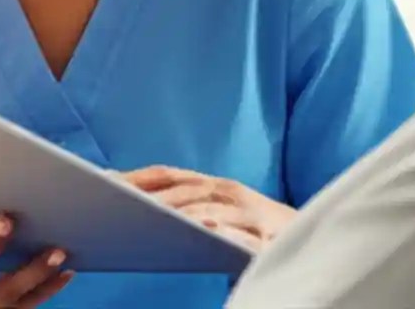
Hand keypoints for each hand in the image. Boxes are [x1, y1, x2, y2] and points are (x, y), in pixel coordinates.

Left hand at [120, 166, 295, 251]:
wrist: (311, 239)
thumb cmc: (252, 231)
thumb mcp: (216, 216)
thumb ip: (186, 211)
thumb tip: (138, 213)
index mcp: (210, 185)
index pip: (167, 175)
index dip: (136, 176)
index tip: (103, 179)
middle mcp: (227, 191)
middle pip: (180, 189)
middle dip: (147, 193)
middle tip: (116, 200)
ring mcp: (248, 211)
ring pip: (207, 208)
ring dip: (178, 210)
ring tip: (148, 215)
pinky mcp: (268, 236)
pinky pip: (242, 234)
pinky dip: (223, 230)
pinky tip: (206, 230)